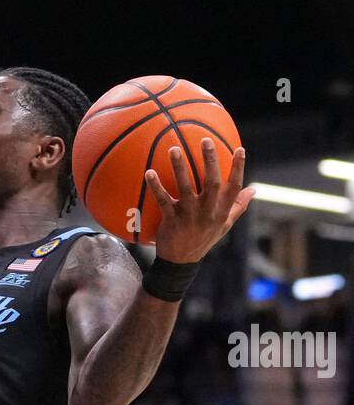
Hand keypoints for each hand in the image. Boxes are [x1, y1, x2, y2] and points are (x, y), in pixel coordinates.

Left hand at [146, 141, 254, 262]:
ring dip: (179, 168)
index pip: (234, 187)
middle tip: (206, 140)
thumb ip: (238, 206)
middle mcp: (207, 212)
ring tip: (174, 149)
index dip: (239, 168)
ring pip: (185, 188)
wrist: (181, 263)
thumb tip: (253, 190)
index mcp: (221, 211)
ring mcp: (189, 216)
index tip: (240, 149)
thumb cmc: (203, 240)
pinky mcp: (171, 220)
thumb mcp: (224, 225)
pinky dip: (156, 186)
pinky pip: (163, 200)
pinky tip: (149, 172)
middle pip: (212, 183)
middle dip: (210, 161)